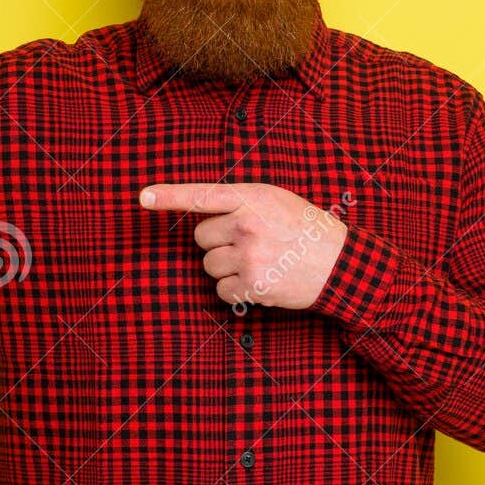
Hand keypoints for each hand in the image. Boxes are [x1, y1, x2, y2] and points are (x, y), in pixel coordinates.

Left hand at [139, 182, 347, 310]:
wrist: (341, 264)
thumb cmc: (306, 229)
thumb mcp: (277, 200)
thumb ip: (241, 203)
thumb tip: (203, 215)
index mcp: (253, 197)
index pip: (202, 195)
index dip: (169, 196)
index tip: (143, 197)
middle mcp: (248, 224)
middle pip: (201, 237)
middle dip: (217, 242)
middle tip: (249, 242)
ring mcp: (249, 256)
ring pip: (208, 265)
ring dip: (226, 266)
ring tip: (258, 261)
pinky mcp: (253, 285)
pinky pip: (220, 289)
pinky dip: (235, 289)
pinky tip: (259, 280)